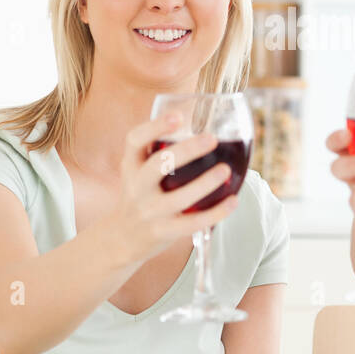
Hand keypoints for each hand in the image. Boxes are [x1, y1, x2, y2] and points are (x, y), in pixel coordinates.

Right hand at [111, 111, 239, 262]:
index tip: (178, 116)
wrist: (122, 236)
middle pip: (159, 164)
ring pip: (179, 197)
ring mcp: (149, 210)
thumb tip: (199, 118)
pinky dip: (215, 213)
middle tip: (212, 139)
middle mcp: (137, 186)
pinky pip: (192, 223)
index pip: (135, 140)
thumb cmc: (140, 194)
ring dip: (205, 183)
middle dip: (186, 150)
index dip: (155, 126)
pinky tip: (232, 201)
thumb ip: (158, 149)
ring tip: (225, 170)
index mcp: (131, 164)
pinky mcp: (163, 231)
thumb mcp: (137, 169)